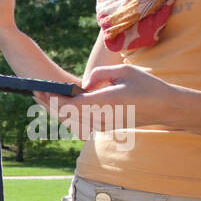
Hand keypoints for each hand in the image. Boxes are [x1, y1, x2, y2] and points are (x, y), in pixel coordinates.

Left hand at [47, 64, 180, 130]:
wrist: (165, 108)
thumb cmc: (147, 86)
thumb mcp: (124, 71)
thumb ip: (99, 74)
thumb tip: (82, 84)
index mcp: (106, 104)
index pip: (71, 106)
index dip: (54, 99)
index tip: (42, 89)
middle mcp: (101, 119)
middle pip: (66, 115)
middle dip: (48, 103)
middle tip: (34, 91)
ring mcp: (102, 126)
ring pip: (70, 121)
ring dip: (54, 110)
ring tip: (41, 97)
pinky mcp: (103, 128)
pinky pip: (79, 122)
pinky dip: (66, 114)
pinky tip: (57, 104)